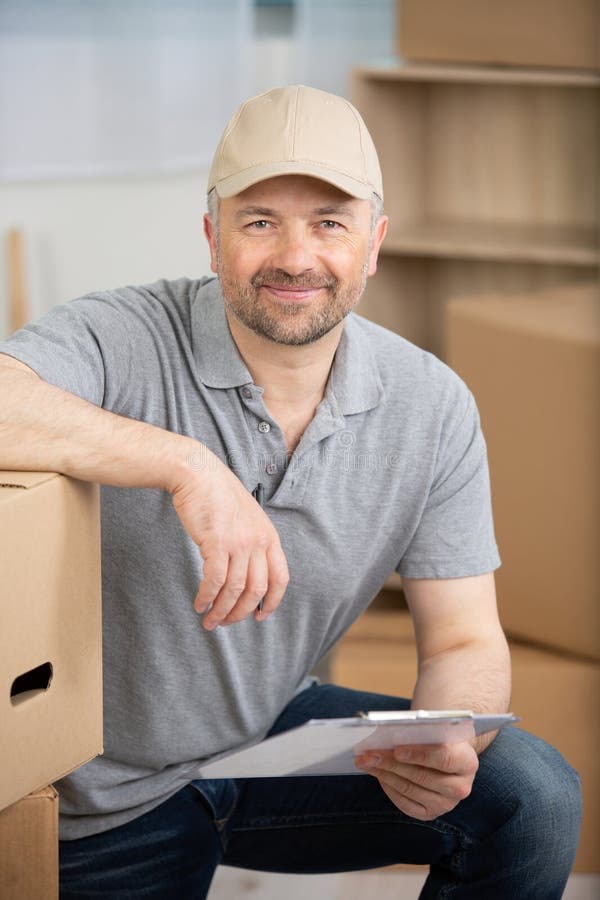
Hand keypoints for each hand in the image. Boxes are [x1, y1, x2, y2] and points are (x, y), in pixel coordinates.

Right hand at [171, 452, 288, 629]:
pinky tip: (200, 604)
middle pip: (257, 590)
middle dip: (241, 612)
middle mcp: (258, 541)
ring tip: (210, 620)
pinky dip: (207, 597)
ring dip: (222, 610)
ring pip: (235, 589)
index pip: (280, 578)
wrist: (199, 474)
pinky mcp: (216, 543)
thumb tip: (245, 575)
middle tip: (226, 622)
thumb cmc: (218, 495)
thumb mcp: (247, 518)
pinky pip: (215, 581)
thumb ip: (252, 543)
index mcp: (269, 536)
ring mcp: (239, 542)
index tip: (260, 616)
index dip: (272, 602)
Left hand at [355, 742, 478, 820]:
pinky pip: (406, 804)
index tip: (396, 749)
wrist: (447, 754)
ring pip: (410, 790)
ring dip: (384, 774)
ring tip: (366, 762)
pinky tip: (378, 775)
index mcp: (467, 762)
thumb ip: (420, 733)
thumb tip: (388, 736)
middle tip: (368, 754)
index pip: (444, 758)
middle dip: (391, 763)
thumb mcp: (436, 731)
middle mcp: (461, 788)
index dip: (419, 754)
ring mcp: (446, 804)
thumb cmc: (437, 737)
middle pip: (422, 776)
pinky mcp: (431, 814)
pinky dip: (389, 788)